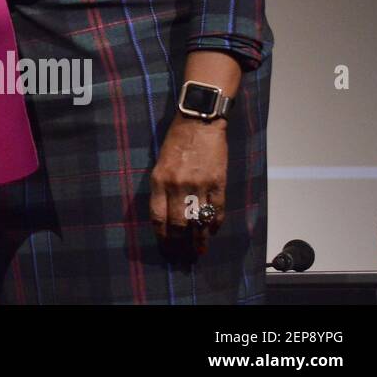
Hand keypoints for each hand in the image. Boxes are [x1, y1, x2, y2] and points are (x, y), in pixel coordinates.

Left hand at [149, 115, 227, 255]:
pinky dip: (215, 224)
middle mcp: (177, 185)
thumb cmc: (176, 140)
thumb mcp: (160, 162)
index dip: (162, 236)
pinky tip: (213, 231)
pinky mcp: (218, 182)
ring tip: (199, 251)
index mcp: (159, 180)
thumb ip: (162, 186)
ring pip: (199, 221)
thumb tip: (167, 214)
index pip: (158, 216)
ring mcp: (199, 185)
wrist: (198, 121)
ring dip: (200, 239)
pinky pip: (217, 210)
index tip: (166, 247)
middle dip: (180, 243)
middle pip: (179, 224)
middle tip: (183, 255)